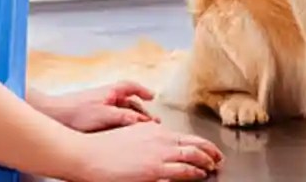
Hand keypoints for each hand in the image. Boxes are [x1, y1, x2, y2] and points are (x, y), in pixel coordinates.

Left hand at [32, 81, 157, 132]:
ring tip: (141, 131)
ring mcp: (101, 108)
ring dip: (133, 121)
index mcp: (111, 91)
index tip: (152, 96)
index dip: (144, 91)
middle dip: (142, 112)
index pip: (132, 86)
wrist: (54, 117)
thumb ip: (125, 117)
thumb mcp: (105, 115)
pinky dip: (122, 127)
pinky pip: (115, 121)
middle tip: (152, 122)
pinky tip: (124, 135)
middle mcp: (107, 98)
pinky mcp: (96, 119)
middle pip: (130, 103)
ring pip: (123, 113)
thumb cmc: (75, 112)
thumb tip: (141, 121)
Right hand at [73, 122, 223, 181]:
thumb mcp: (130, 136)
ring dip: (207, 161)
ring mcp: (158, 153)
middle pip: (195, 143)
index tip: (207, 149)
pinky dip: (195, 172)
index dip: (201, 143)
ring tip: (213, 166)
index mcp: (154, 130)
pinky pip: (182, 170)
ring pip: (193, 155)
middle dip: (210, 151)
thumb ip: (147, 138)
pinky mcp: (154, 169)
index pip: (185, 136)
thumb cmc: (103, 148)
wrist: (87, 155)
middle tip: (218, 157)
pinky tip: (201, 174)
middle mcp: (160, 138)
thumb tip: (157, 139)